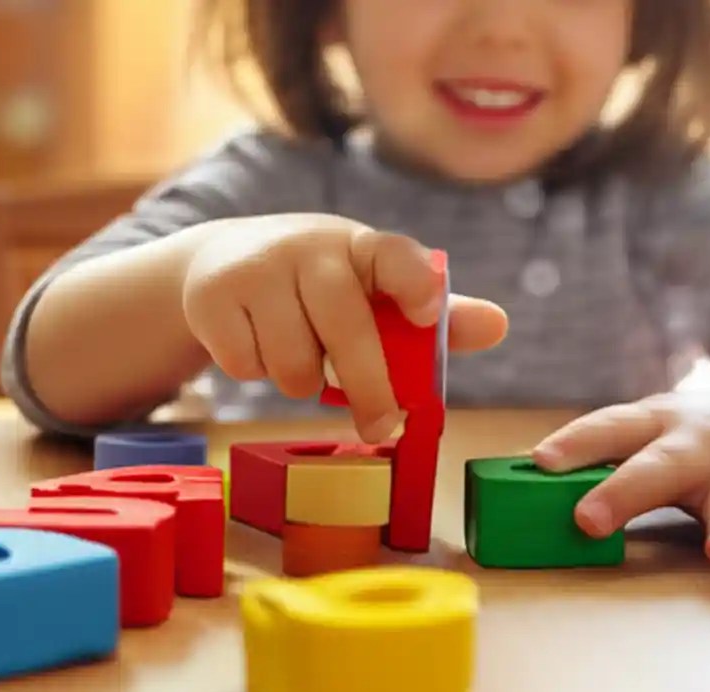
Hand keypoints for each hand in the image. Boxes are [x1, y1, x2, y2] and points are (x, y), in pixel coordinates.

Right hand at [180, 213, 506, 440]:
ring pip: (294, 364)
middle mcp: (309, 247)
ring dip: (302, 380)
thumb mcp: (374, 288)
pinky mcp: (210, 296)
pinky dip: (258, 371)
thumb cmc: (323, 283)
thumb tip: (499, 325)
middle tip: (382, 429)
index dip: (414, 283)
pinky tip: (258, 342)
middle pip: (346, 330)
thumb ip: (435, 312)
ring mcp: (256, 267)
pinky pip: (248, 367)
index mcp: (362, 244)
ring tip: (299, 352)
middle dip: (370, 389)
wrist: (223, 261)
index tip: (431, 314)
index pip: (394, 255)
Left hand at [531, 385, 709, 573]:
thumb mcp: (647, 433)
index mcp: (656, 424)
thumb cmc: (689, 438)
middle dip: (626, 490)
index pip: (609, 427)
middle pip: (660, 465)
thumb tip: (512, 490)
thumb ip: (599, 461)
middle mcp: (700, 445)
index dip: (573, 442)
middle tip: (589, 519)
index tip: (538, 463)